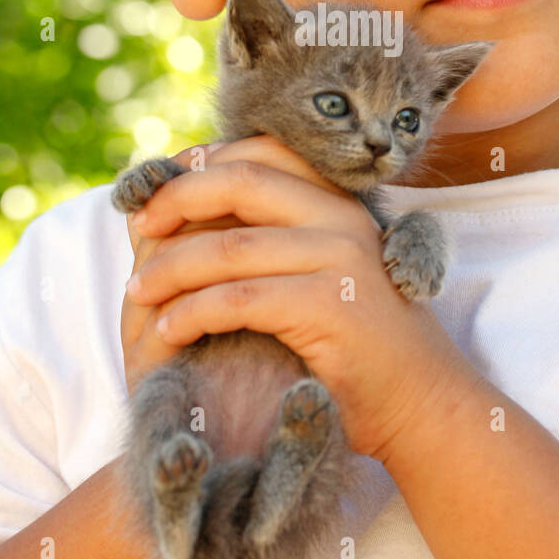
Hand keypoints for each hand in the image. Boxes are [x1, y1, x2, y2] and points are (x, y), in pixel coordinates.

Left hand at [121, 136, 474, 464]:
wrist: (420, 405)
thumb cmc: (353, 344)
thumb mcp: (316, 272)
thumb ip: (269, 237)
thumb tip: (181, 206)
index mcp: (338, 201)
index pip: (260, 153)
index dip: (199, 166)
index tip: (155, 195)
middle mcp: (343, 218)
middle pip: (239, 181)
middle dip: (176, 200)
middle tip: (138, 229)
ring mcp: (341, 259)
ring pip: (229, 245)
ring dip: (170, 268)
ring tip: (138, 292)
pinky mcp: (331, 308)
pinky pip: (239, 299)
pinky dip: (192, 312)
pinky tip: (169, 331)